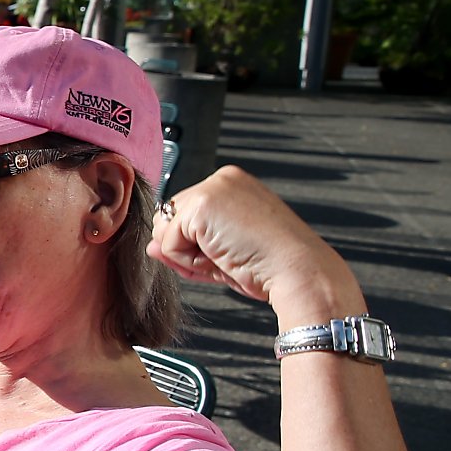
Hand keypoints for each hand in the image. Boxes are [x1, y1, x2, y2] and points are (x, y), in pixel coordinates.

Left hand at [147, 165, 359, 313]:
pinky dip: (189, 262)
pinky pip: (168, 245)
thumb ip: (183, 245)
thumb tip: (151, 246)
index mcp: (231, 185)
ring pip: (165, 233)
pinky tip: (222, 257)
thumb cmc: (270, 266)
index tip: (229, 253)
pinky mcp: (200, 206)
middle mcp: (220, 179)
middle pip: (169, 221)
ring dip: (188, 257)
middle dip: (188, 250)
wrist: (298, 271)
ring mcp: (210, 189)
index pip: (185, 215)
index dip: (195, 245)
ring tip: (227, 256)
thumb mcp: (220, 252)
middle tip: (229, 257)